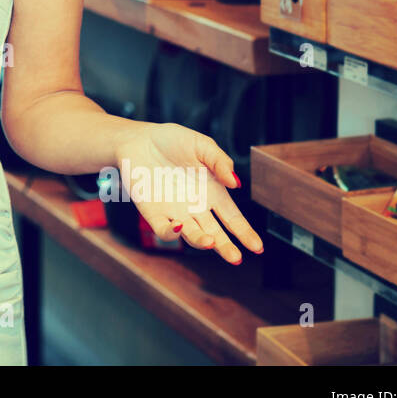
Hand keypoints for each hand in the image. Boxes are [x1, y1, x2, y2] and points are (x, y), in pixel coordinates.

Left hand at [114, 122, 262, 263]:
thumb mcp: (202, 145)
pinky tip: (179, 226)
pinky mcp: (153, 213)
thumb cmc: (172, 141)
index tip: (257, 247)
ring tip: (211, 242)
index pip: (232, 218)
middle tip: (235, 258)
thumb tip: (236, 183)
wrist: (138, 139)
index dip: (245, 233)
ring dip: (201, 241)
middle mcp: (196, 207)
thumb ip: (220, 161)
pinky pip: (164, 229)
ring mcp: (175, 212)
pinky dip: (171, 232)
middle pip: (216, 234)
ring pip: (192, 235)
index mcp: (212, 193)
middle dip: (226, 246)